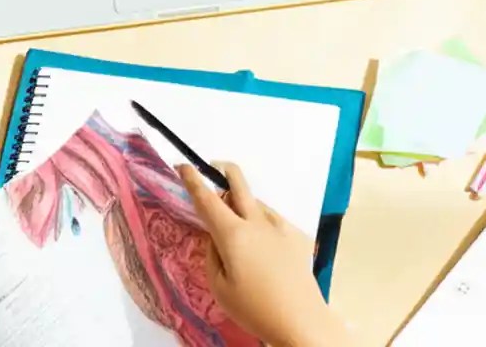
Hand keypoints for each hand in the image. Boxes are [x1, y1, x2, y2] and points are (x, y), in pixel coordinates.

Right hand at [180, 164, 350, 346]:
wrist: (300, 319)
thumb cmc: (253, 308)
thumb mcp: (219, 286)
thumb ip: (213, 253)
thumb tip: (216, 235)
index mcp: (233, 234)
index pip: (207, 200)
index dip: (193, 180)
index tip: (184, 166)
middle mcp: (258, 222)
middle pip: (239, 182)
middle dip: (223, 169)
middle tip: (213, 168)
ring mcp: (280, 226)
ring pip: (256, 204)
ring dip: (243, 206)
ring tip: (239, 234)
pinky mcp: (297, 235)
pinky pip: (273, 221)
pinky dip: (262, 225)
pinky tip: (263, 250)